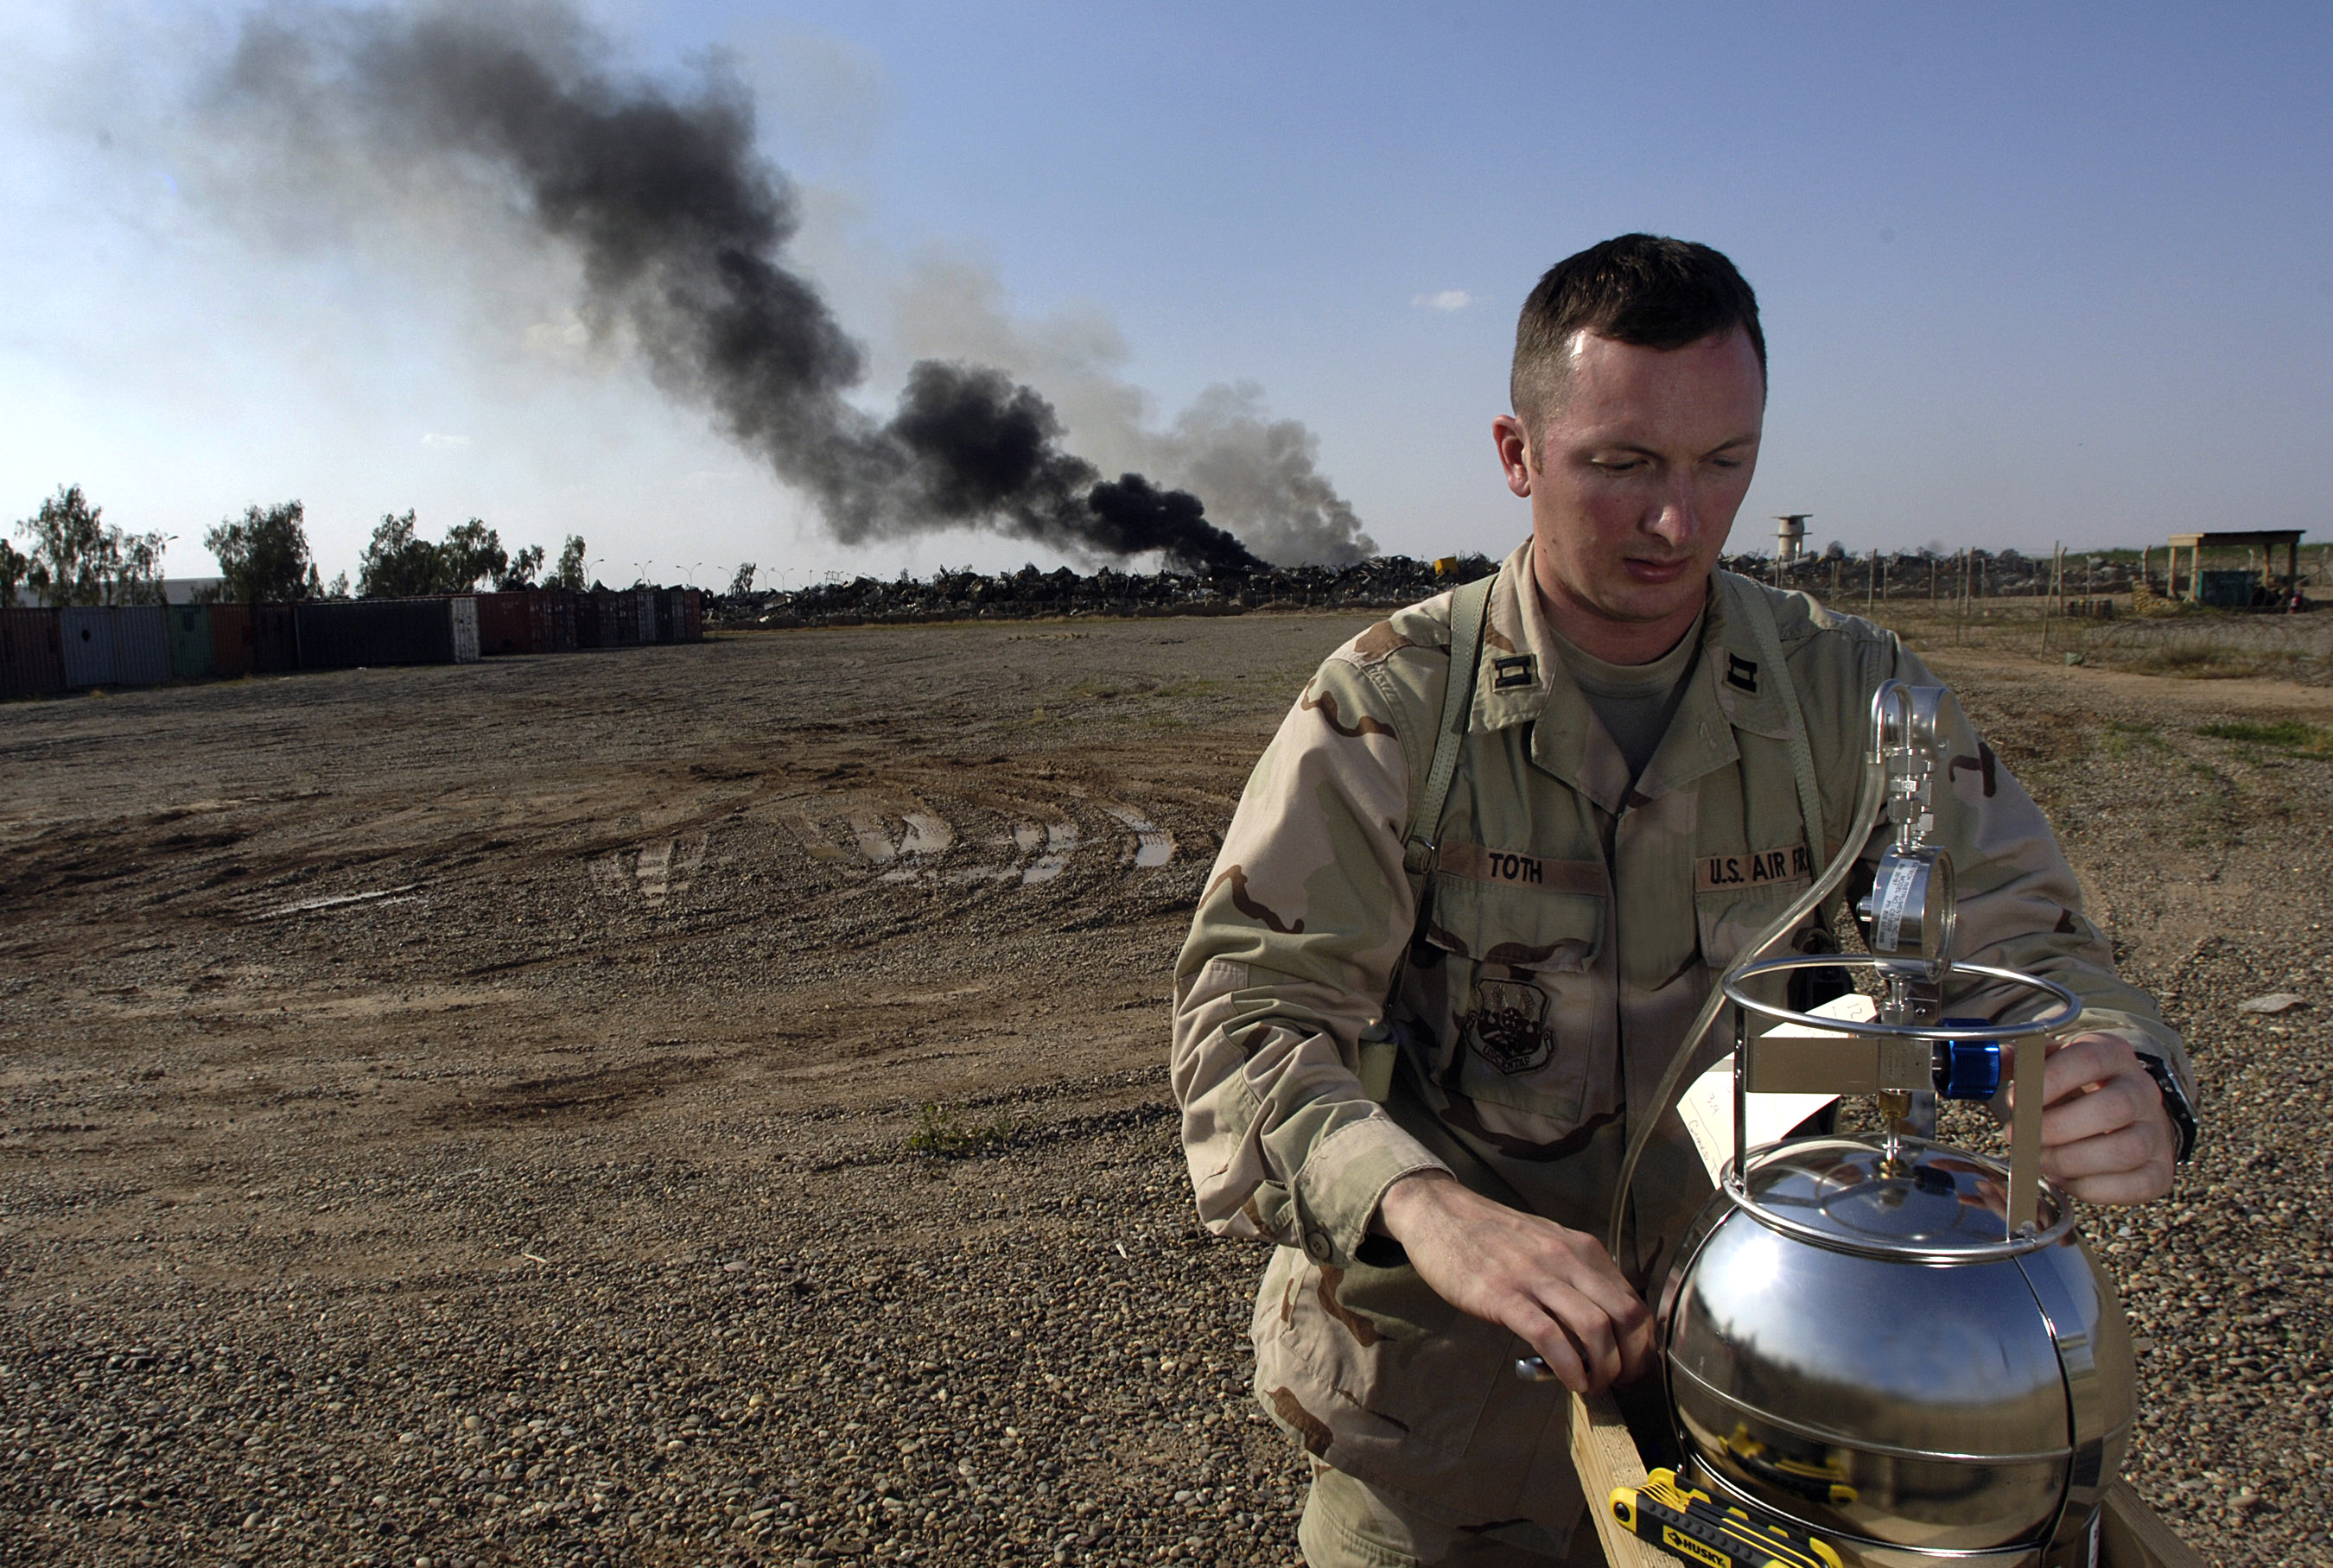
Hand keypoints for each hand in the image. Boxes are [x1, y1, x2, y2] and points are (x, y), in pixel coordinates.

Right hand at [1373, 1171, 1653, 1393]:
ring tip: (1592, 1386)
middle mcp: (1568, 1259)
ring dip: (1603, 1369)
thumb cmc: (1494, 1236)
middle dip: (1630, 1361)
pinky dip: (1568, 1366)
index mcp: (1583, 1249)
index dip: (1642, 1345)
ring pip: (1595, 1328)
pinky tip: (1569, 1381)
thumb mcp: (1548, 1245)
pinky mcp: (1503, 1295)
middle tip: (1617, 1383)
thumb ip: (1576, 1277)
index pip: (1635, 1302)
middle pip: (1626, 1317)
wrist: (1441, 1214)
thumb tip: (1602, 1324)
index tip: (1634, 1369)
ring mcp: (1536, 1276)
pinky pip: (1550, 1336)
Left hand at [2006, 1033, 2176, 1204]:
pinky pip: (2135, 1186)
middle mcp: (2142, 1090)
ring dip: (2071, 1161)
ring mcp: (2157, 1132)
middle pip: (2114, 1107)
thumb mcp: (2049, 1064)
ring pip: (2126, 1150)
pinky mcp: (2160, 1170)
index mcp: (2113, 1055)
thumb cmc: (2076, 1087)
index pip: (2088, 1060)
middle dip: (2058, 1128)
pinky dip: (2092, 1188)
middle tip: (2021, 1139)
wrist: (2122, 1111)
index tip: (2015, 1101)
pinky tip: (2064, 1179)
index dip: (2049, 1082)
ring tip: (2039, 1161)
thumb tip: (1993, 1062)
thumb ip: (2020, 1062)